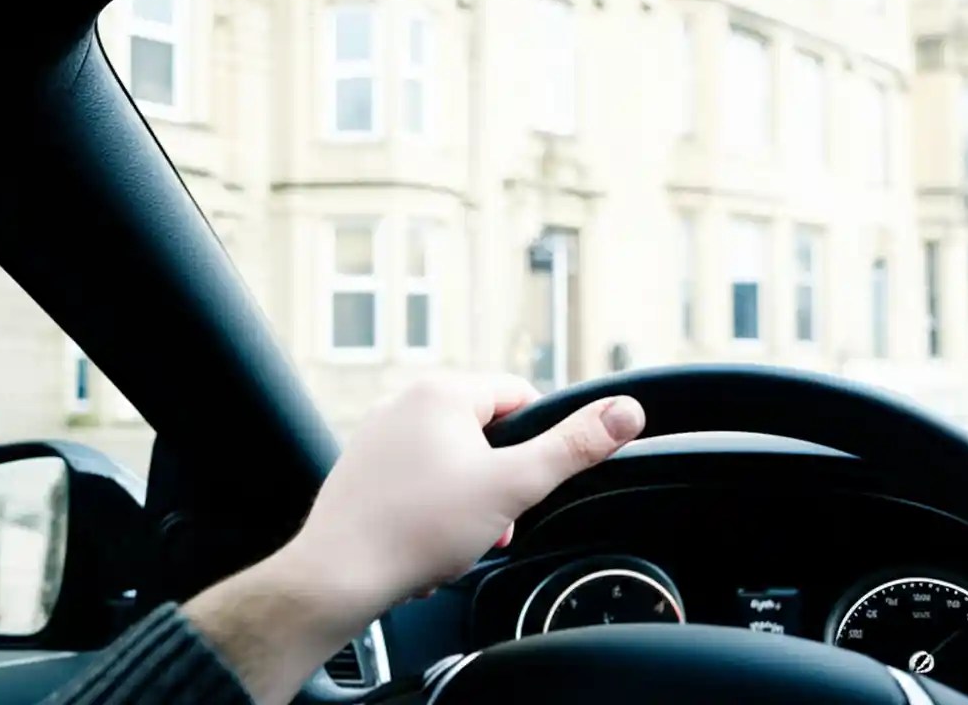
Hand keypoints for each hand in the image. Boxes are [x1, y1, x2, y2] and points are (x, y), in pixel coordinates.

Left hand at [289, 373, 645, 606]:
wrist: (340, 576)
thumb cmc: (417, 530)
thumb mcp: (513, 486)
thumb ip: (574, 447)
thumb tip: (627, 411)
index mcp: (441, 391)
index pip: (519, 396)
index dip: (535, 445)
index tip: (522, 485)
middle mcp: (403, 402)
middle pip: (486, 435)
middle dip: (497, 484)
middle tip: (489, 522)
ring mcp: (377, 436)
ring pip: (453, 464)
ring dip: (467, 504)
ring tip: (454, 539)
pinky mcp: (363, 470)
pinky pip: (419, 484)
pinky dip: (431, 513)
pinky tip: (424, 545)